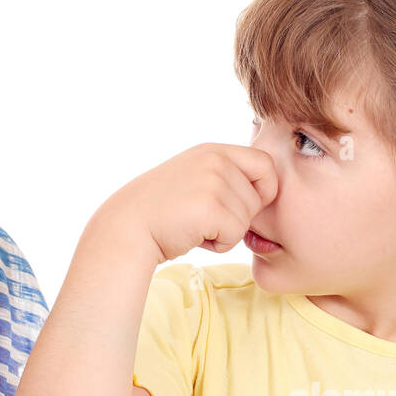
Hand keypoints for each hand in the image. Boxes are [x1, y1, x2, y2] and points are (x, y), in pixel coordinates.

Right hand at [99, 143, 277, 265]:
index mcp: (213, 150)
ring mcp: (213, 181)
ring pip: (248, 219)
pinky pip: (236, 235)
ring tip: (194, 226)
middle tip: (206, 220)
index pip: (266, 164)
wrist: (127, 227)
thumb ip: (224, 177)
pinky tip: (192, 236)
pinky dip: (218, 245)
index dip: (263, 189)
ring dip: (226, 232)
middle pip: (261, 196)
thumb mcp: (193, 177)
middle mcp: (216, 160)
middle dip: (240, 217)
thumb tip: (268, 192)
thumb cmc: (161, 211)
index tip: (242, 206)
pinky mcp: (210, 206)